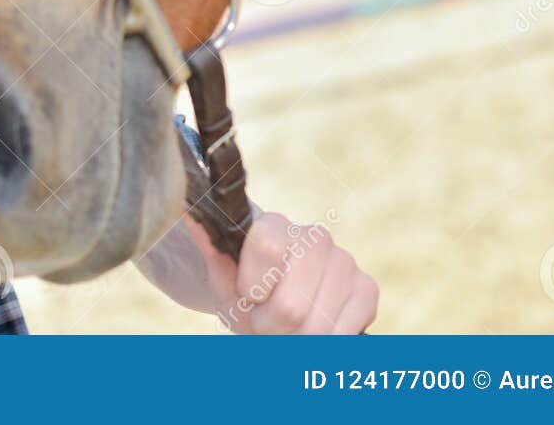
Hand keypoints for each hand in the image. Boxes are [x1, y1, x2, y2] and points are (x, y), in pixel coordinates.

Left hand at [184, 210, 377, 333]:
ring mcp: (345, 262)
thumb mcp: (221, 275)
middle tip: (266, 319)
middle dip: (272, 325)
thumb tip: (186, 209)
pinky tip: (312, 327)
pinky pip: (343, 335)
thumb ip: (209, 245)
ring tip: (287, 325)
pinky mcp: (367, 289)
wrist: (275, 304)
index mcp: (275, 226)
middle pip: (290, 306)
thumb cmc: (245, 290)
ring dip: (295, 339)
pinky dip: (322, 343)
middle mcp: (315, 236)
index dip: (253, 290)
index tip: (248, 296)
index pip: (266, 249)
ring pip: (316, 327)